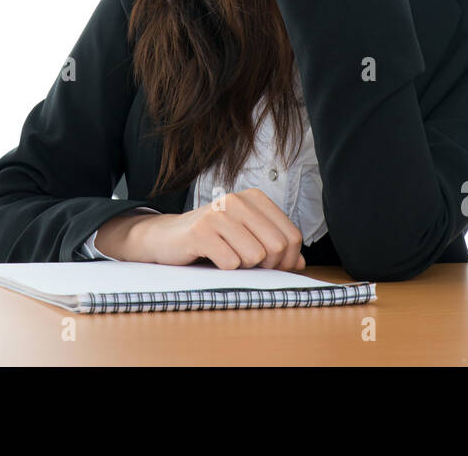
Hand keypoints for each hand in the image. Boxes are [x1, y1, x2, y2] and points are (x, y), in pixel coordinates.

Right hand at [133, 188, 305, 270]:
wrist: (166, 237)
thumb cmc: (212, 239)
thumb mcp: (247, 237)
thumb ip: (275, 247)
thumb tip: (301, 263)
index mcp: (255, 198)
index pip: (292, 236)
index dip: (287, 260)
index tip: (272, 267)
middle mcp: (238, 200)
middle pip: (277, 247)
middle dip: (266, 266)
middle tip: (247, 265)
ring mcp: (218, 213)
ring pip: (255, 256)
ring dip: (243, 267)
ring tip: (226, 257)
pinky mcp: (200, 231)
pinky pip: (231, 263)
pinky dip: (224, 269)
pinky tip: (211, 258)